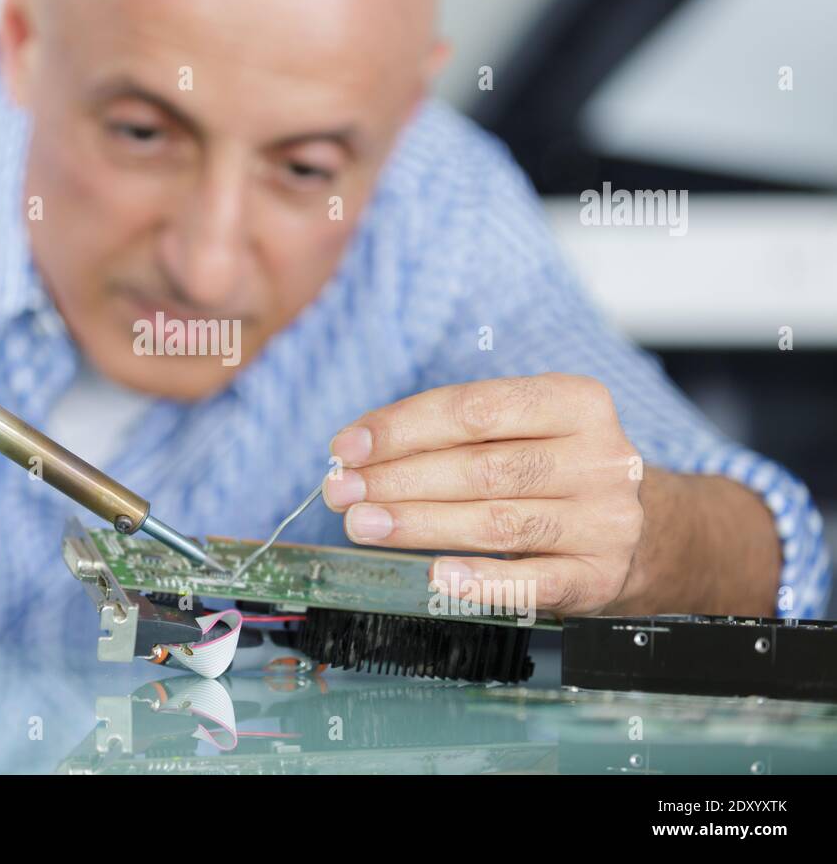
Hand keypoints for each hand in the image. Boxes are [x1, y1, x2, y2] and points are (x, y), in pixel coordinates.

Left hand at [323, 373, 645, 616]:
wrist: (642, 528)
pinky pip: (533, 582)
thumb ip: (451, 433)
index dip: (403, 428)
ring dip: (419, 525)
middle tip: (342, 492)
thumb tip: (359, 452)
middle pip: (481, 468)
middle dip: (399, 480)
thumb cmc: (553, 468)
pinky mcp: (599, 576)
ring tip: (362, 526)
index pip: (475, 409)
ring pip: (497, 522)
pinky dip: (481, 580)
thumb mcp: (521, 430)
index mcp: (575, 402)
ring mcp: (604, 520)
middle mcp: (599, 457)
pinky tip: (436, 576)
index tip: (347, 447)